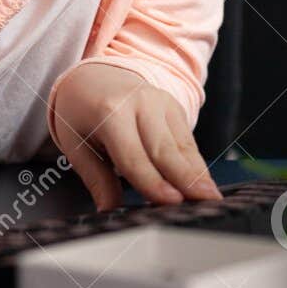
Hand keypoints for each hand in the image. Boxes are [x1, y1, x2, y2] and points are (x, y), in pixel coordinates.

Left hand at [52, 64, 221, 210]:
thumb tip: (109, 210)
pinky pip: (187, 141)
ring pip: (182, 145)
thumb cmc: (81, 113)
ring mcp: (161, 102)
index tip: (171, 202)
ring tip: (210, 198)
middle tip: (203, 202)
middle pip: (165, 149)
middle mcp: (141, 103)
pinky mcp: (175, 107)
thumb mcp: (76, 145)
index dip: (153, 182)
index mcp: (110, 112)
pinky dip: (196, 164)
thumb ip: (96, 179)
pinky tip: (204, 184)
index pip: (133, 155)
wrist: (93, 77)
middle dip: (186, 178)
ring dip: (197, 174)